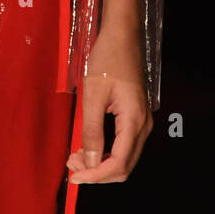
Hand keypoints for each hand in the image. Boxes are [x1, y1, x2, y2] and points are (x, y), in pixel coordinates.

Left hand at [66, 24, 152, 184]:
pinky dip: (105, 151)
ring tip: (75, 158)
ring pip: (123, 157)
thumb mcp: (94, 94)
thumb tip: (90, 162)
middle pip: (123, 165)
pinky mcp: (135, 117)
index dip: (96, 175)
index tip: (74, 177)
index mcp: (134, 121)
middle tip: (71, 166)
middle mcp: (143, 126)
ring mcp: (141, 122)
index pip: (118, 163)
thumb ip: (92, 130)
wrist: (121, 36)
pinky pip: (122, 144)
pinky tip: (87, 147)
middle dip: (96, 171)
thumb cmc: (106, 59)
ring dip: (100, 163)